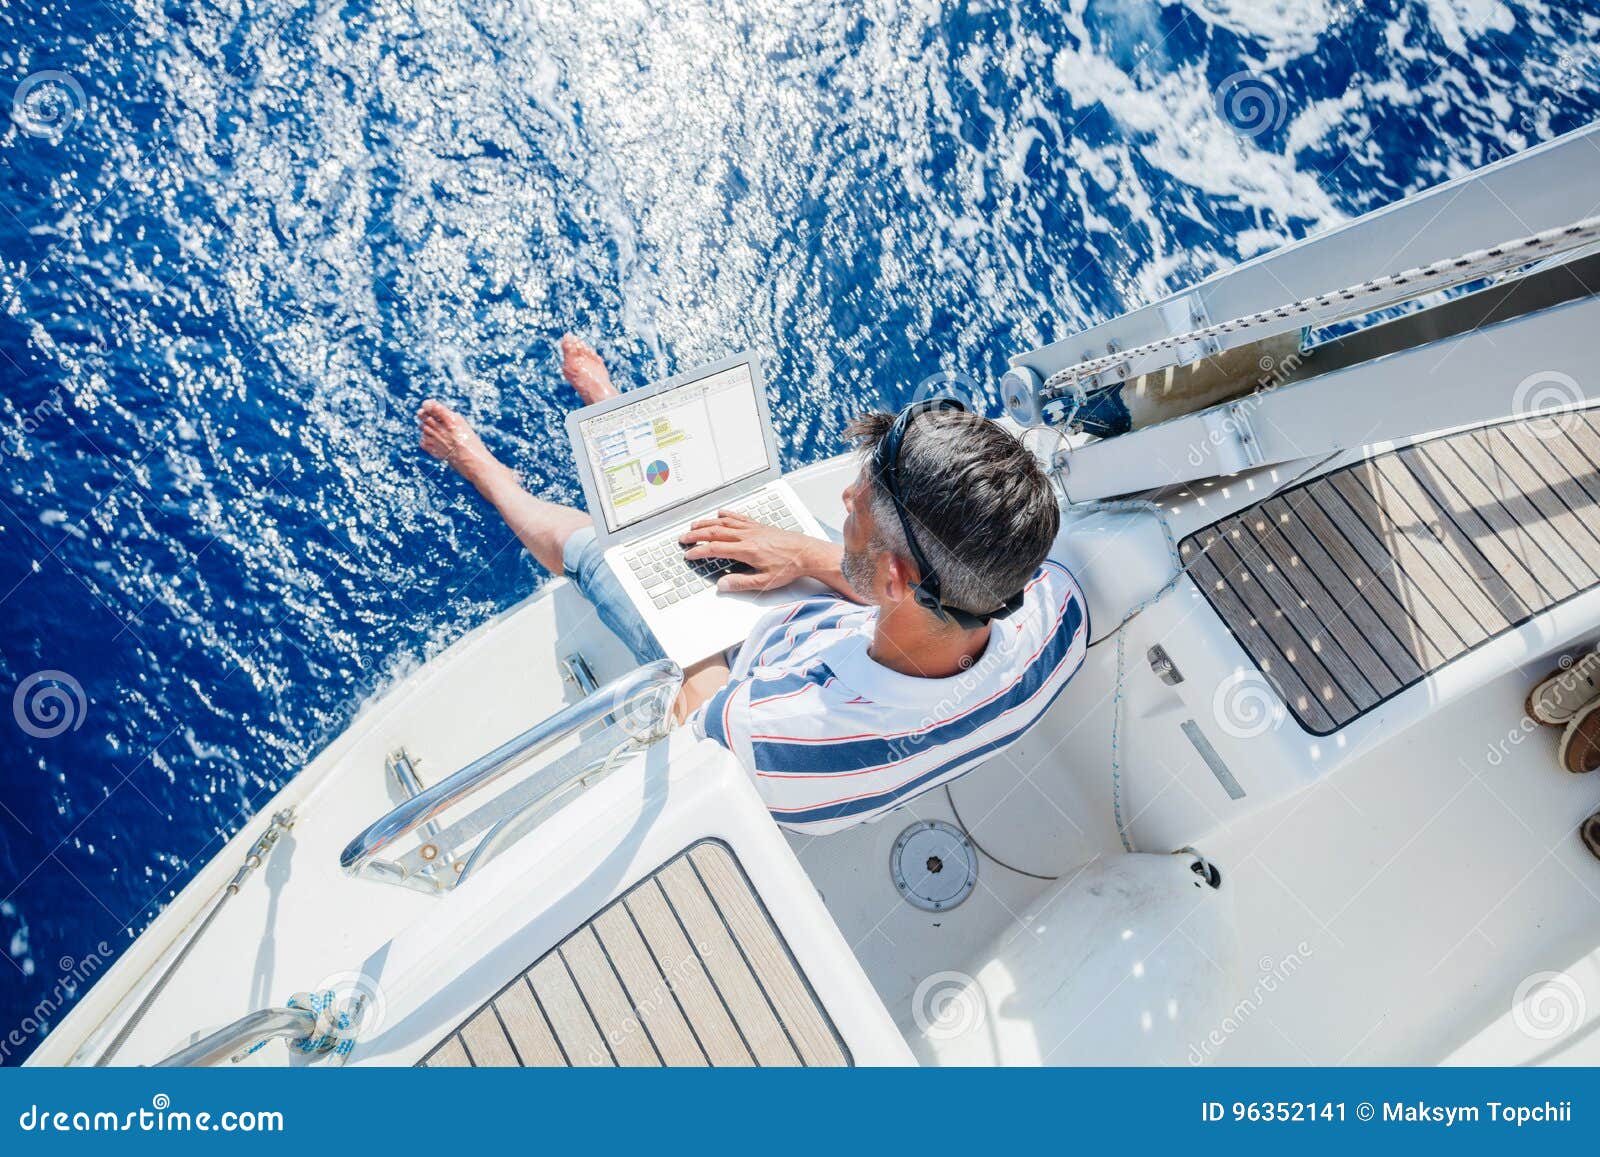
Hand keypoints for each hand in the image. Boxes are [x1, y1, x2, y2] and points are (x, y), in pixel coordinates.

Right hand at [679, 510, 830, 593]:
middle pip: (715, 531)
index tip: (689, 554)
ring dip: (707, 523)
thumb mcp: (765, 581)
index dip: (699, 551)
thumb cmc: (789, 567)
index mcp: (746, 550)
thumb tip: (722, 585)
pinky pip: (739, 517)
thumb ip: (741, 583)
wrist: (807, 553)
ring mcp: (753, 529)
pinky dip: (727, 514)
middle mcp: (747, 536)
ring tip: (694, 525)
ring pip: (724, 522)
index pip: (715, 549)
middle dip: (696, 535)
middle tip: (683, 538)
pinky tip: (720, 513)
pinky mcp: (759, 526)